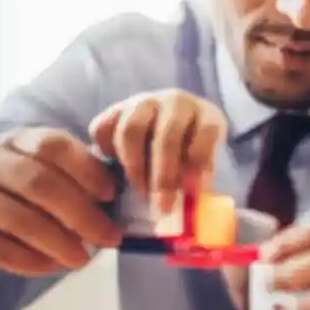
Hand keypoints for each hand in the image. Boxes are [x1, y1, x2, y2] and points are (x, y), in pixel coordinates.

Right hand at [0, 128, 121, 275]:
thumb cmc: (16, 190)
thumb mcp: (40, 169)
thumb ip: (74, 176)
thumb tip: (119, 199)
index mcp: (16, 140)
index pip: (53, 146)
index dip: (87, 170)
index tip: (111, 194)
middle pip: (39, 184)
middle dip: (81, 214)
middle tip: (109, 237)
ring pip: (20, 220)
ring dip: (59, 243)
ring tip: (83, 259)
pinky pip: (1, 249)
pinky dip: (34, 261)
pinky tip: (54, 265)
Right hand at [89, 89, 226, 215]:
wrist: (167, 128)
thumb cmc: (191, 151)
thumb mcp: (205, 162)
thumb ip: (200, 178)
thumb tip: (191, 200)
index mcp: (206, 114)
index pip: (207, 130)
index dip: (200, 160)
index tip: (192, 191)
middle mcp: (176, 102)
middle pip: (166, 136)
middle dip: (164, 176)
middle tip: (162, 207)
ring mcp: (144, 102)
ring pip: (130, 130)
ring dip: (134, 167)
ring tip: (141, 191)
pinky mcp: (116, 109)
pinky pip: (103, 129)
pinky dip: (107, 152)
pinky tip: (117, 169)